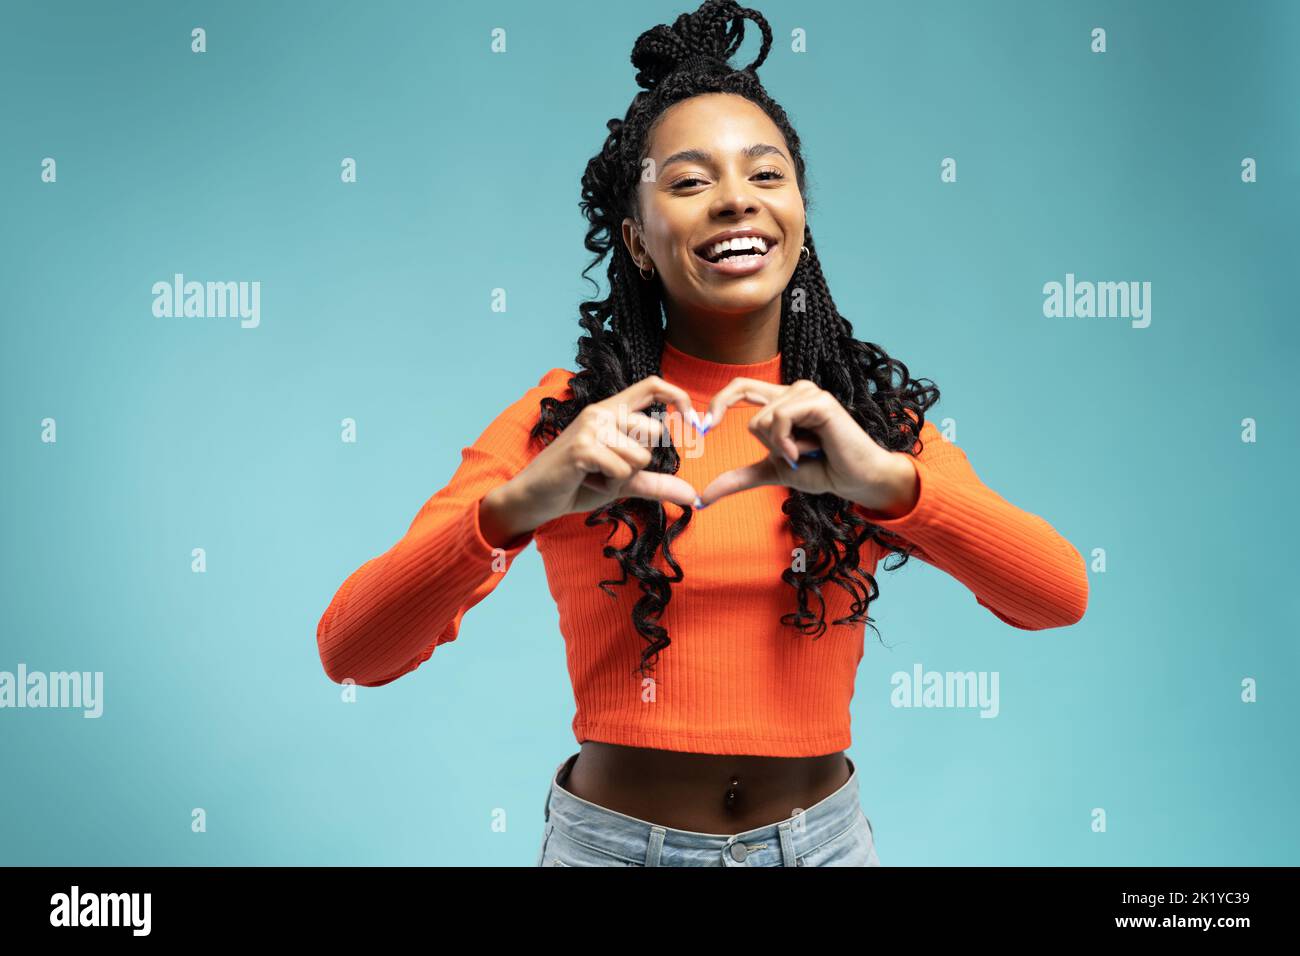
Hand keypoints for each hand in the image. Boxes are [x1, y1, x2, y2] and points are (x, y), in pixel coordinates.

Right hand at [501, 375, 701, 530]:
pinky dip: (608, 485)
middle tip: (609, 470)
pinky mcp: (583, 447)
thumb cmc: (577, 484)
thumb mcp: (622, 481)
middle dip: (640, 463)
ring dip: (621, 478)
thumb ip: (655, 483)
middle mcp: (602, 412)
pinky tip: (586, 481)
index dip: (678, 396)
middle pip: (654, 433)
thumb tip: (691, 495)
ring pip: (640, 457)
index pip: (652, 386)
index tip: (694, 421)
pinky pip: (622, 471)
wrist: (534, 498)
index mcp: (611, 411)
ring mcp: (591, 427)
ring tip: (594, 476)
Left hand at [694, 378, 915, 512]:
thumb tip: (703, 497)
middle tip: (791, 456)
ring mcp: (806, 393)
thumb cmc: (821, 470)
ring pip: (762, 420)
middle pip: (748, 409)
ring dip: (781, 447)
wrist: (854, 480)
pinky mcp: (818, 401)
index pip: (740, 387)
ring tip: (808, 452)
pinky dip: (788, 443)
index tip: (705, 428)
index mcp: (781, 402)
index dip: (719, 402)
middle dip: (764, 443)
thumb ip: (739, 477)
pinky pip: (780, 420)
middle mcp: (793, 391)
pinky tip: (809, 450)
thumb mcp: (773, 472)